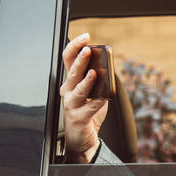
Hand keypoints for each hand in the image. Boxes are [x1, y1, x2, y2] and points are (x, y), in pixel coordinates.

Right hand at [60, 32, 108, 161]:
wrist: (82, 139)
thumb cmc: (88, 112)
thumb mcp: (94, 92)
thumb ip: (98, 79)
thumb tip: (107, 65)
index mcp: (71, 81)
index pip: (68, 59)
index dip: (75, 46)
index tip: (86, 36)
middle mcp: (68, 91)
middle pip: (71, 71)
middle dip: (80, 59)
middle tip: (88, 49)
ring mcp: (71, 104)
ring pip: (77, 90)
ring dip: (86, 80)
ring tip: (95, 72)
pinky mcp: (78, 118)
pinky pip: (89, 108)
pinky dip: (97, 102)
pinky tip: (104, 97)